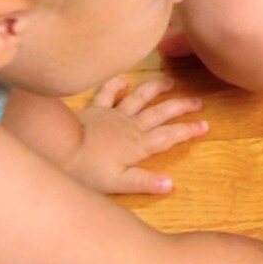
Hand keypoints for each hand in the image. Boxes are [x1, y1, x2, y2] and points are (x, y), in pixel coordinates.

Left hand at [68, 75, 208, 193]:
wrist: (57, 148)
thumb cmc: (86, 170)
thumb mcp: (117, 183)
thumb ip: (144, 182)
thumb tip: (171, 184)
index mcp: (138, 146)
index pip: (169, 136)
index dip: (188, 130)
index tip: (205, 125)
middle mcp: (130, 127)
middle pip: (160, 113)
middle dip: (180, 107)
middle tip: (197, 102)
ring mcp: (113, 114)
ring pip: (140, 98)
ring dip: (156, 89)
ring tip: (170, 82)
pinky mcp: (95, 108)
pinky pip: (108, 93)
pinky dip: (116, 84)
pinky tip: (124, 79)